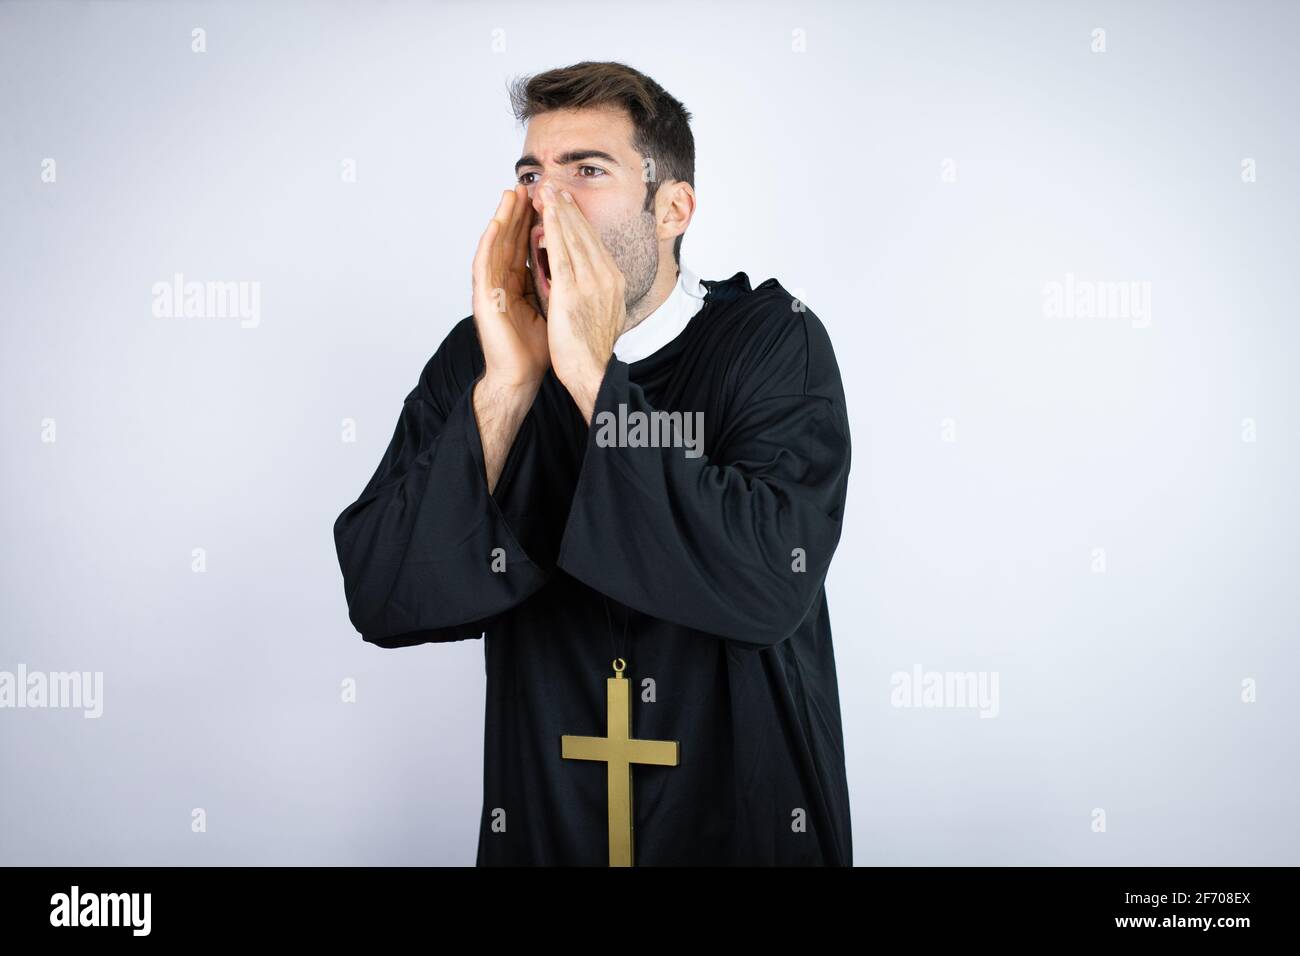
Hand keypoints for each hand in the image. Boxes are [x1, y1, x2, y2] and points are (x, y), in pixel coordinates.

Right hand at [471, 185, 549, 388]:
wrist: (521, 374)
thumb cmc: (537, 348)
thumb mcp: (554, 307)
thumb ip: (558, 286)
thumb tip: (574, 267)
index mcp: (520, 283)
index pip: (528, 245)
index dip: (538, 222)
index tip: (550, 199)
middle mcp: (503, 281)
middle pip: (512, 239)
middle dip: (521, 212)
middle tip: (531, 185)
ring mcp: (490, 288)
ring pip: (495, 246)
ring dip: (502, 218)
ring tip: (511, 194)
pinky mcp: (482, 298)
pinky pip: (484, 264)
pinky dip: (489, 242)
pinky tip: (496, 223)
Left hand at [538, 182, 624, 419]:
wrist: (592, 371)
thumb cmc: (593, 350)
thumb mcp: (603, 312)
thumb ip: (596, 292)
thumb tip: (590, 281)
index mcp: (613, 281)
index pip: (594, 243)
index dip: (579, 221)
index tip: (567, 203)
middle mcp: (606, 276)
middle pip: (585, 234)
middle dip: (568, 208)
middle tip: (554, 186)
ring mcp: (591, 282)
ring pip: (573, 237)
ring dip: (559, 211)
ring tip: (546, 190)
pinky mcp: (573, 290)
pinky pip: (561, 250)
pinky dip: (553, 228)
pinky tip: (544, 211)